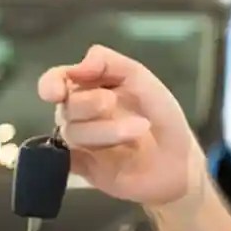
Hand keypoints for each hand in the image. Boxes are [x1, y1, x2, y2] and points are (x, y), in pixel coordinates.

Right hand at [38, 44, 206, 207]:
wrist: (178, 161)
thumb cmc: (161, 116)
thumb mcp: (143, 80)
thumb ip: (111, 63)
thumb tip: (79, 64)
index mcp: (89, 86)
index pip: (56, 80)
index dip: (51, 83)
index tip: (57, 92)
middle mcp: (78, 113)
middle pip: (67, 105)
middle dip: (91, 103)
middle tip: (113, 104)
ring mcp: (78, 141)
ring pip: (72, 131)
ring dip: (106, 129)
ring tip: (140, 128)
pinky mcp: (80, 167)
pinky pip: (64, 160)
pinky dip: (78, 155)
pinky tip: (101, 156)